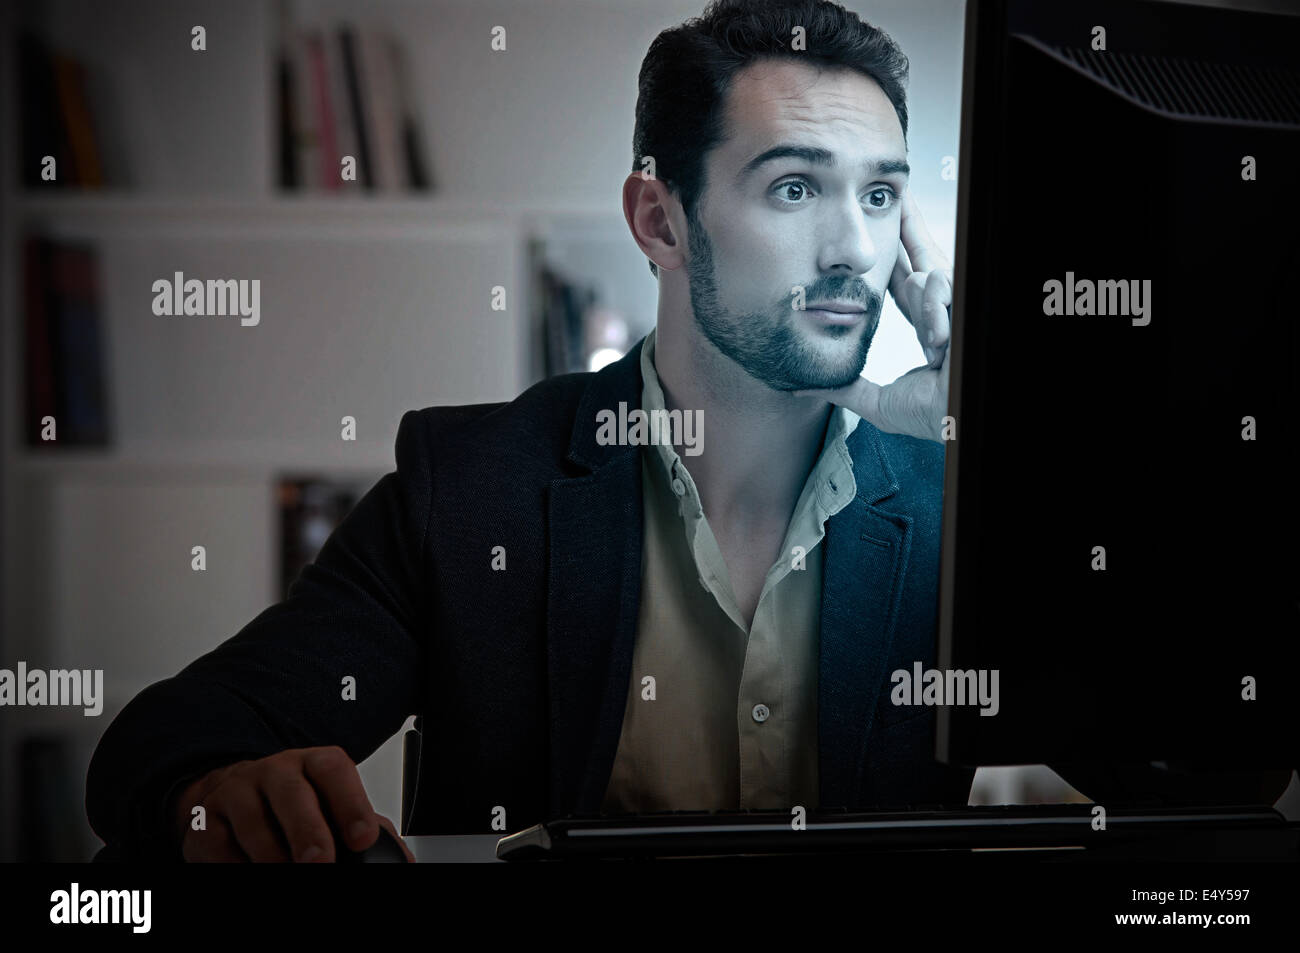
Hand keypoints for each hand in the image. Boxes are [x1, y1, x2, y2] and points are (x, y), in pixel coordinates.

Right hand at [171, 746, 414, 861]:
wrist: (230, 794)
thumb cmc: (293, 804)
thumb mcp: (330, 805)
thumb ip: (364, 825)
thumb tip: (399, 857)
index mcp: (312, 764)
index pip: (333, 770)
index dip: (351, 803)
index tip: (363, 838)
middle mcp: (274, 772)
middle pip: (291, 793)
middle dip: (308, 830)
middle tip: (320, 861)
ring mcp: (236, 793)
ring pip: (252, 822)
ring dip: (271, 856)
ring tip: (286, 872)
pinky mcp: (206, 820)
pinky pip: (219, 847)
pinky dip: (237, 866)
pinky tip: (251, 870)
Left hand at [796, 191, 953, 442]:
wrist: (961, 423)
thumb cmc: (934, 417)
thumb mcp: (879, 402)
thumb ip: (845, 388)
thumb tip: (800, 386)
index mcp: (924, 321)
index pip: (905, 275)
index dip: (890, 250)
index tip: (873, 223)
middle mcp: (942, 306)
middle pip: (920, 253)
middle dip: (905, 223)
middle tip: (891, 190)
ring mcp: (957, 303)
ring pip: (930, 272)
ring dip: (924, 302)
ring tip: (932, 342)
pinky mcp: (966, 305)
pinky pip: (943, 285)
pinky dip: (936, 311)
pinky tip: (938, 339)